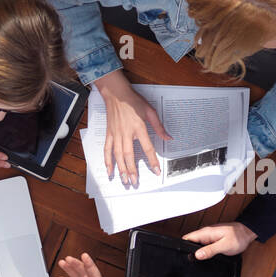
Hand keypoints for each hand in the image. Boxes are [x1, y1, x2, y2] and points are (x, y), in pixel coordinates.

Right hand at [96, 70, 169, 186]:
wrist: (116, 93)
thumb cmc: (133, 101)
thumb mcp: (150, 111)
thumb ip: (159, 127)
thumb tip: (168, 138)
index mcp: (139, 128)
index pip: (147, 148)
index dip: (152, 161)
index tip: (156, 171)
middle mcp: (126, 133)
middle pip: (129, 155)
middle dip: (132, 170)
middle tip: (135, 182)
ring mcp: (116, 134)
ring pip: (117, 155)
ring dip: (121, 169)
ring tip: (124, 180)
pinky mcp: (109, 134)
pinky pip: (107, 149)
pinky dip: (107, 161)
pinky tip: (109, 170)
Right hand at [183, 222, 255, 259]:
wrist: (247, 233)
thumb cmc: (238, 237)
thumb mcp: (224, 246)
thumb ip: (210, 250)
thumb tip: (197, 255)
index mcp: (206, 233)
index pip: (187, 238)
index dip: (182, 247)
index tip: (182, 256)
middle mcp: (205, 234)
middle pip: (190, 243)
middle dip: (188, 252)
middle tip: (190, 262)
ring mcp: (208, 237)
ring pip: (196, 245)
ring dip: (196, 253)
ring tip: (199, 261)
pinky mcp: (212, 240)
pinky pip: (202, 246)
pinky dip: (202, 252)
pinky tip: (205, 257)